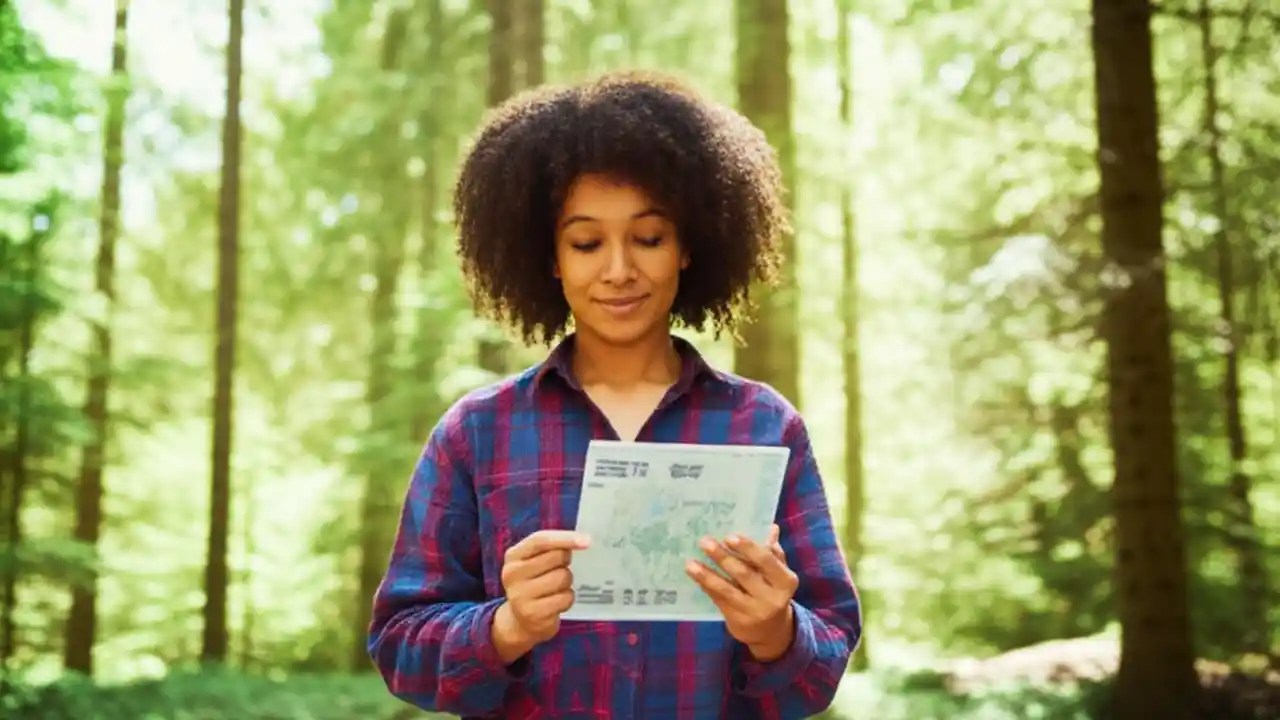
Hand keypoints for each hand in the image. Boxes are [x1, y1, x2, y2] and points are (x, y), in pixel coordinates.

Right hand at [492, 530, 589, 662]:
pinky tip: (556, 602)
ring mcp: (520, 595)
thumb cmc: (535, 583)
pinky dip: (567, 598)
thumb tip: (584, 540)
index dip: (565, 538)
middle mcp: (512, 574)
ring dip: (567, 582)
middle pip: (556, 557)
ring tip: (555, 588)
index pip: (540, 540)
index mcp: (513, 556)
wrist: (521, 621)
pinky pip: (565, 598)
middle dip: (565, 563)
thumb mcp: (535, 561)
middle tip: (557, 570)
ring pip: (563, 577)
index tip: (587, 540)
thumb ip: (552, 548)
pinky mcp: (533, 614)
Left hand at [685, 523, 797, 661]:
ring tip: (690, 563)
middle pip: (744, 574)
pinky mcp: (737, 621)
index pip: (766, 561)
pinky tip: (696, 576)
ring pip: (727, 590)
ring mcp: (753, 611)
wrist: (771, 631)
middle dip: (723, 557)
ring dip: (707, 575)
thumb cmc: (773, 592)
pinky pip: (719, 600)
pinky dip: (707, 587)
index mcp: (785, 581)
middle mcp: (772, 598)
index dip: (748, 548)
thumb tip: (770, 527)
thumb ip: (773, 553)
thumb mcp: (779, 574)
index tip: (729, 537)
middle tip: (705, 542)